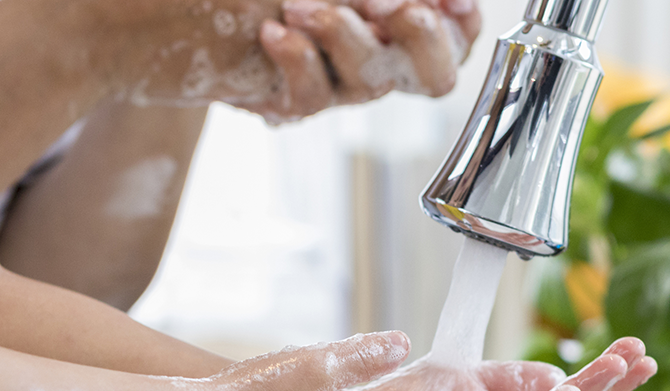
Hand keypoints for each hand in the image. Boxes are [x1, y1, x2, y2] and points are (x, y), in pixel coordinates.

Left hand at [248, 0, 482, 121]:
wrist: (206, 1)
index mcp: (402, 25)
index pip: (458, 36)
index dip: (463, 22)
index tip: (452, 0)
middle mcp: (380, 60)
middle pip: (435, 76)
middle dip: (422, 37)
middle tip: (391, 6)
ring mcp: (340, 86)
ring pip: (370, 80)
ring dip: (339, 30)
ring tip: (298, 5)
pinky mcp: (294, 103)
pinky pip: (312, 96)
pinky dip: (295, 57)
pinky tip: (275, 32)